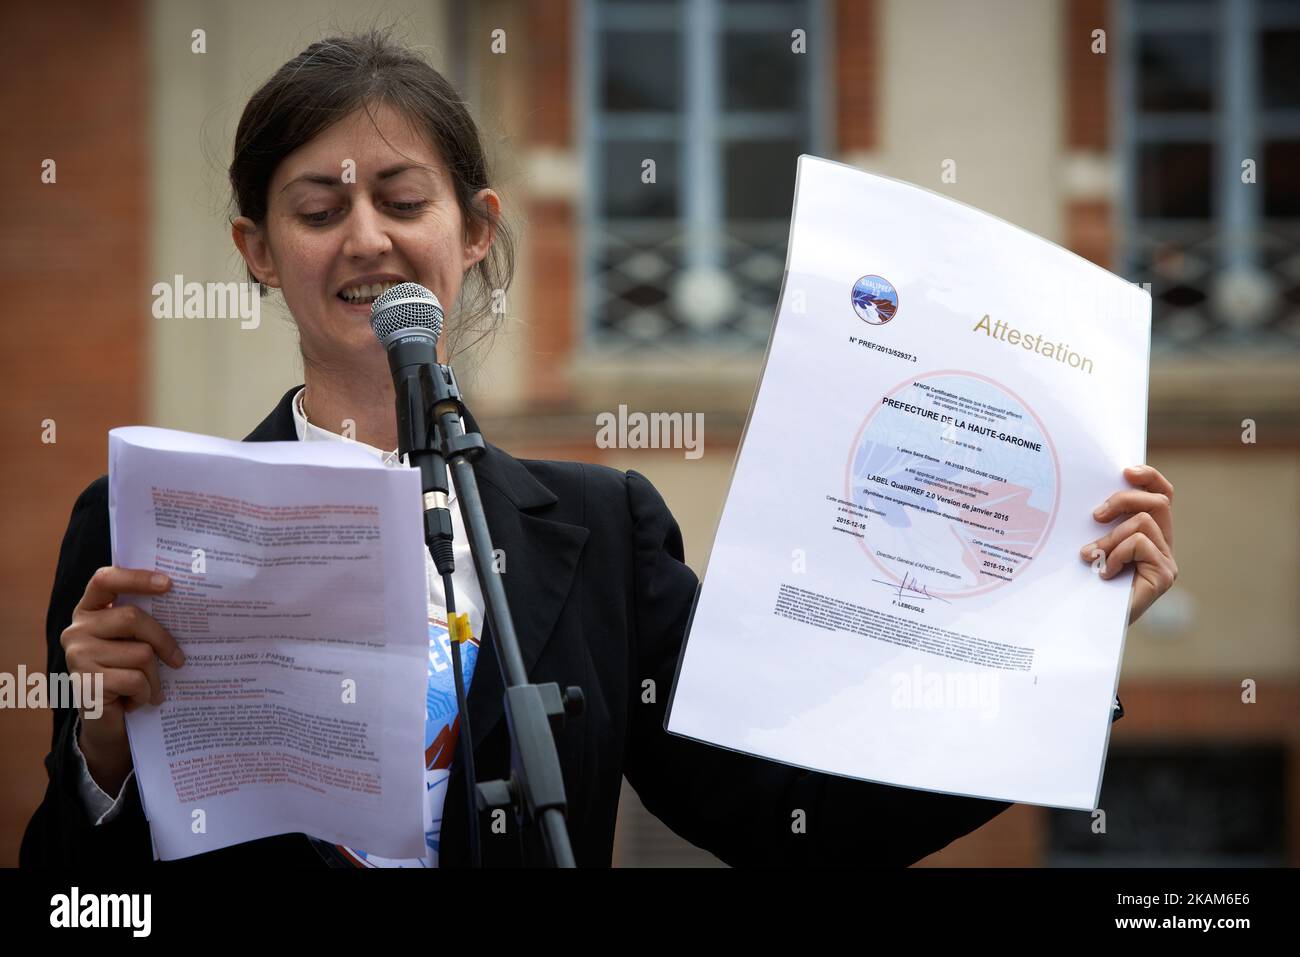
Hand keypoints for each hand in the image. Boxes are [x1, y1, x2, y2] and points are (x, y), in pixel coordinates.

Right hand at [60, 566, 184, 793]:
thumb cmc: (130, 675)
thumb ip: (145, 622)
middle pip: (133, 618)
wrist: (109, 723)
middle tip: (180, 660)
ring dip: (154, 676)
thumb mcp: (136, 643)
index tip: (169, 584)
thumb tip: (190, 605)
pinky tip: (138, 701)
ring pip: (140, 653)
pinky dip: (146, 693)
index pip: (105, 579)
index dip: (136, 577)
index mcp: (90, 611)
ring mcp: (77, 656)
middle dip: (164, 640)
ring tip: (149, 688)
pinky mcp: (85, 683)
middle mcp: (77, 629)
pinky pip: (135, 680)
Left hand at [1078, 465, 1177, 625]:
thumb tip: (1093, 500)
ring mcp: (1167, 562)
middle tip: (1095, 515)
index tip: (1125, 471)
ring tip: (1092, 557)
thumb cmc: (1088, 586)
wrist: (1090, 626)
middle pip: (1158, 501)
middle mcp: (1164, 546)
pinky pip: (1140, 544)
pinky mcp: (1165, 575)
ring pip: (1144, 522)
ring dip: (1111, 537)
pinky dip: (1116, 554)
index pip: (1162, 495)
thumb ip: (1103, 525)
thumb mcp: (1095, 547)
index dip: (1149, 477)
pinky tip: (1104, 574)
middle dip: (1123, 500)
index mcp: (1150, 534)